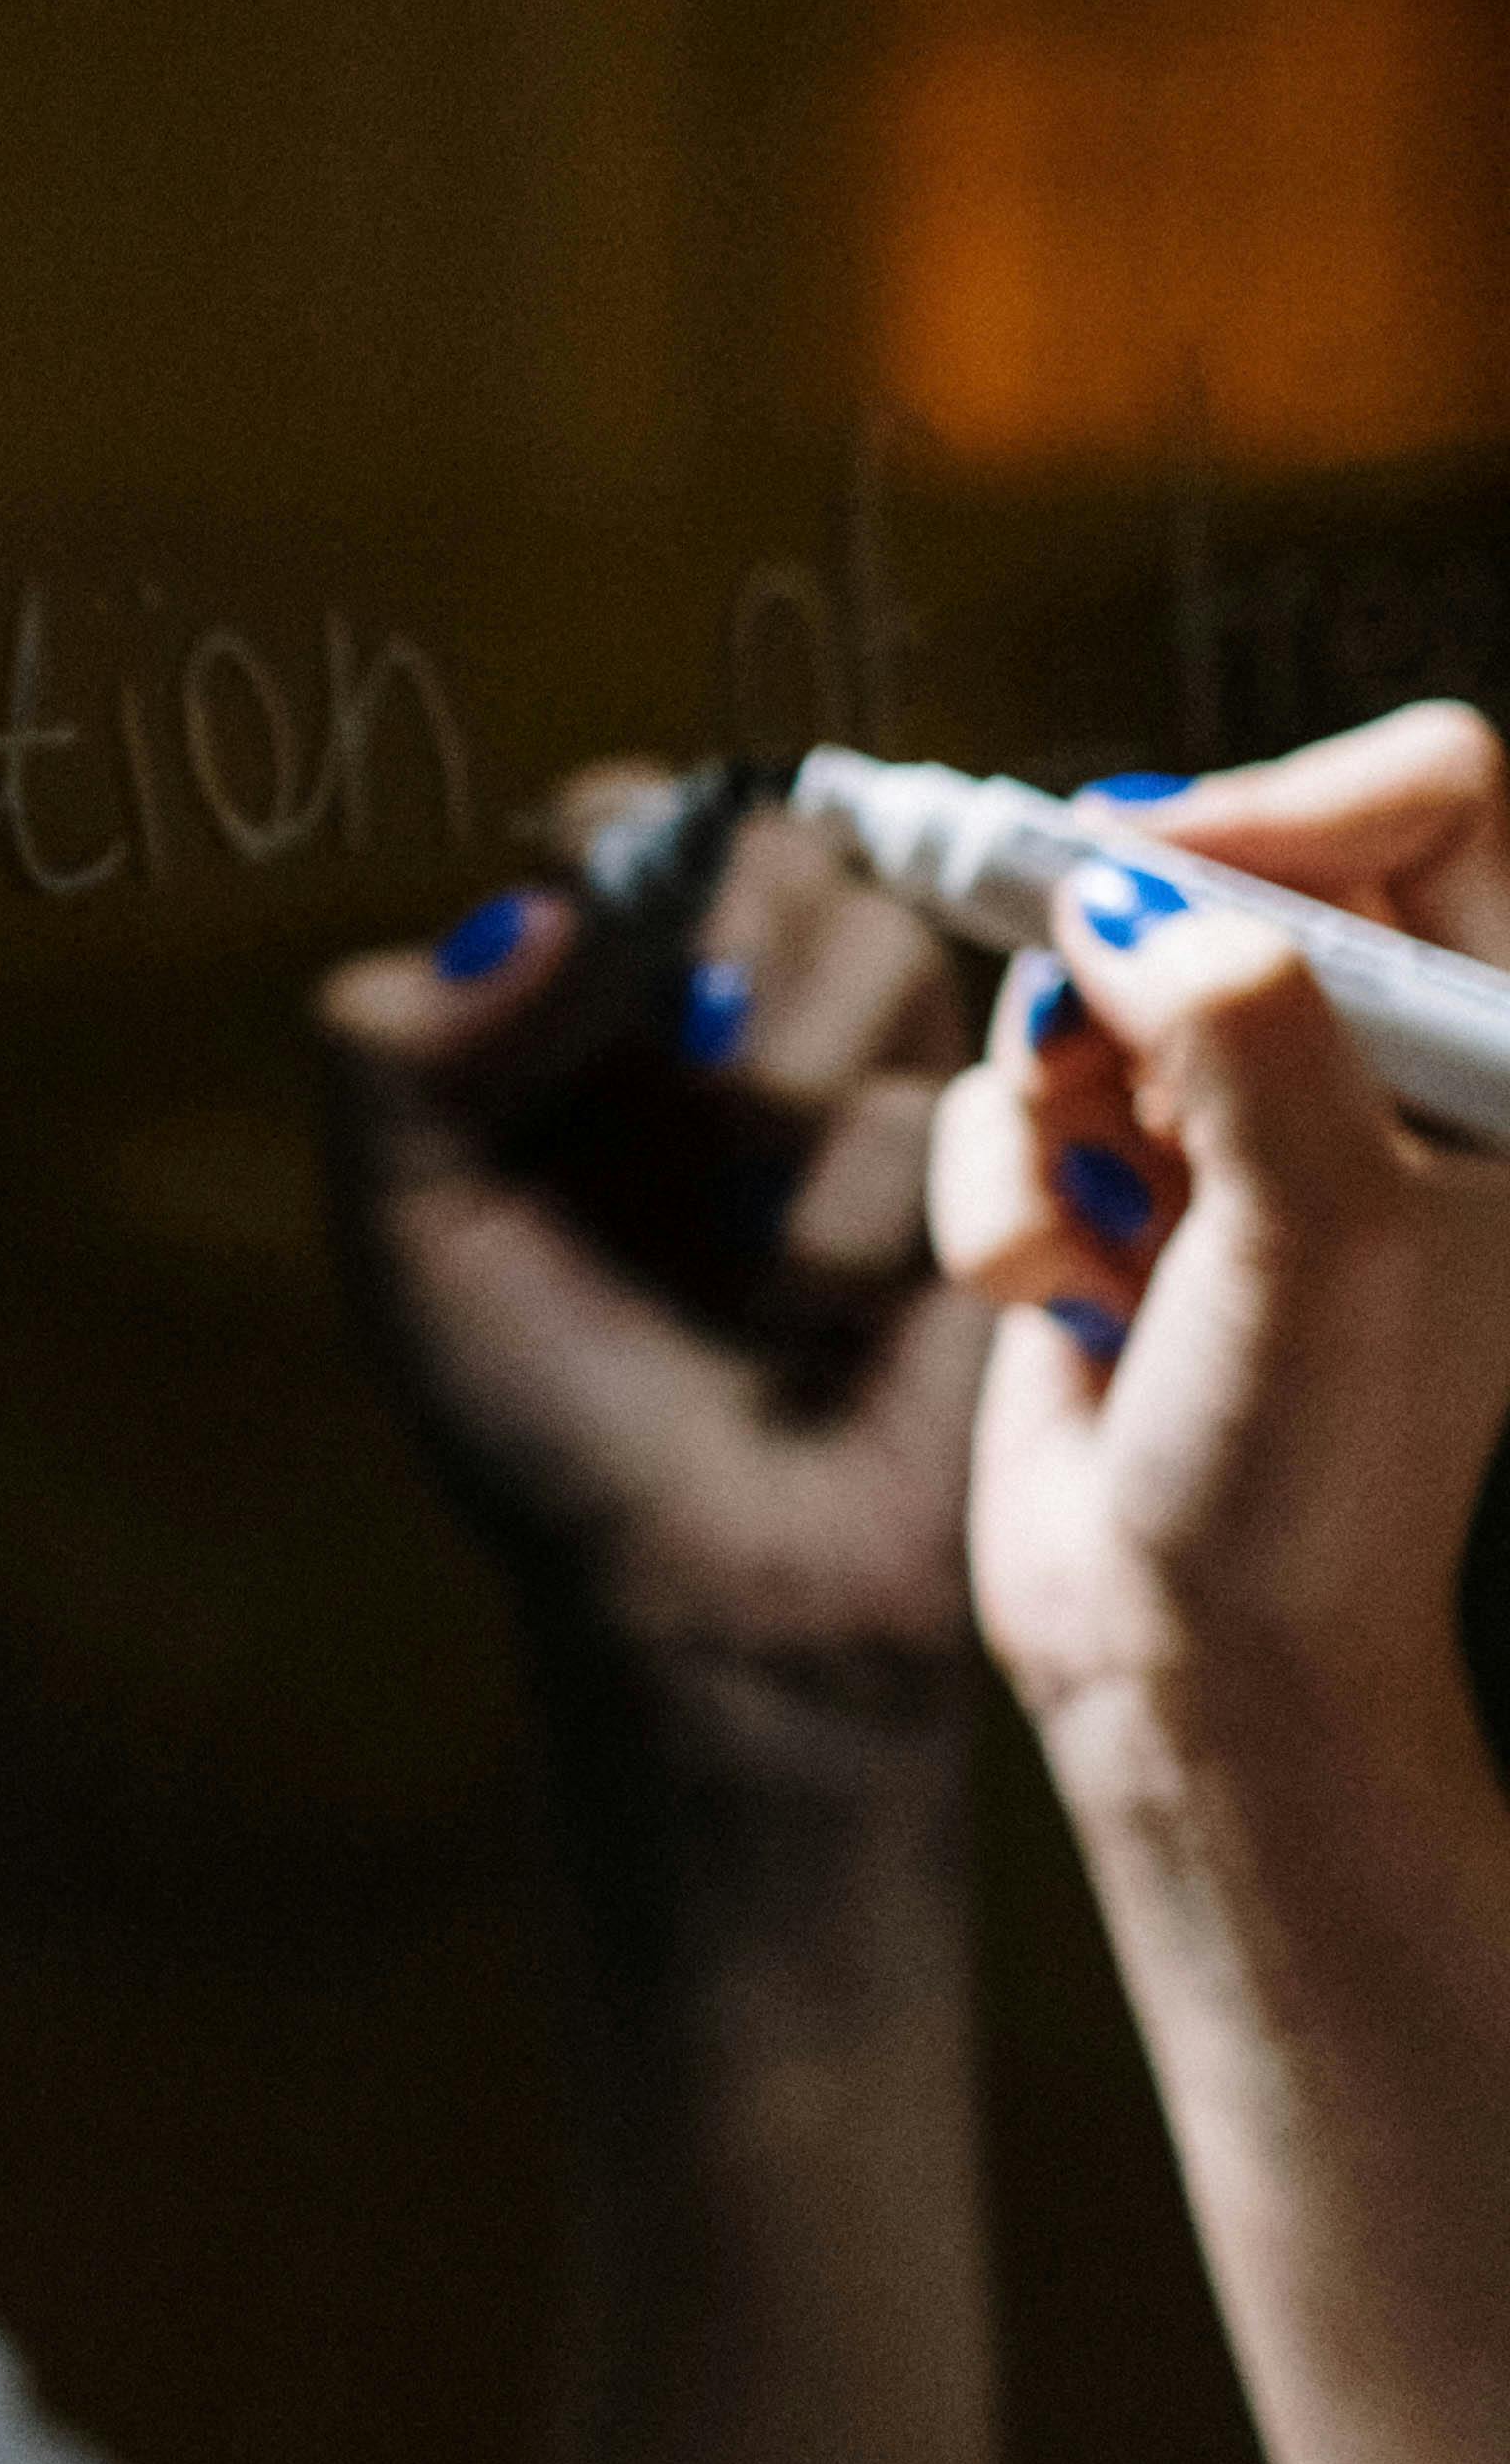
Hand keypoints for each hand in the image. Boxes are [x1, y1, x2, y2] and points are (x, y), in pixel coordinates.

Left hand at [321, 782, 984, 1729]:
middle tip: (699, 1116)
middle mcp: (723, 1020)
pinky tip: (830, 1322)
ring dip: (796, 1107)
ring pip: (878, 942)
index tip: (610, 975)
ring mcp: (861, 1079)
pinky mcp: (984, 1157)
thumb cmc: (550, 1426)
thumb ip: (402, 1047)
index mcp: (574, 1017)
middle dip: (731, 974)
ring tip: (752, 1269)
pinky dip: (868, 1217)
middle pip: (771, 842)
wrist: (725, 1600)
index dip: (628, 869)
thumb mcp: (406, 1237)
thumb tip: (540, 902)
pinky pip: (941, 1096)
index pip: (619, 824)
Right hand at [927, 704, 1509, 1767]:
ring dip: (1050, 1107)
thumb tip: (1127, 907)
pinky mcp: (1108, 1188)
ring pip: (1088, 982)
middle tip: (1087, 1041)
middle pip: (1227, 864)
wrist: (1198, 1663)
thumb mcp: (1324, 1231)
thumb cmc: (1313, 1475)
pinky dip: (1004, 1201)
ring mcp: (1235, 1122)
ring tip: (1096, 1239)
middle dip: (1127, 966)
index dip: (1299, 804)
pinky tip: (1059, 1305)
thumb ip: (1250, 1029)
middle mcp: (1376, 1069)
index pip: (1435, 800)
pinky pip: (1008, 1104)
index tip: (1171, 877)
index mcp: (1498, 1057)